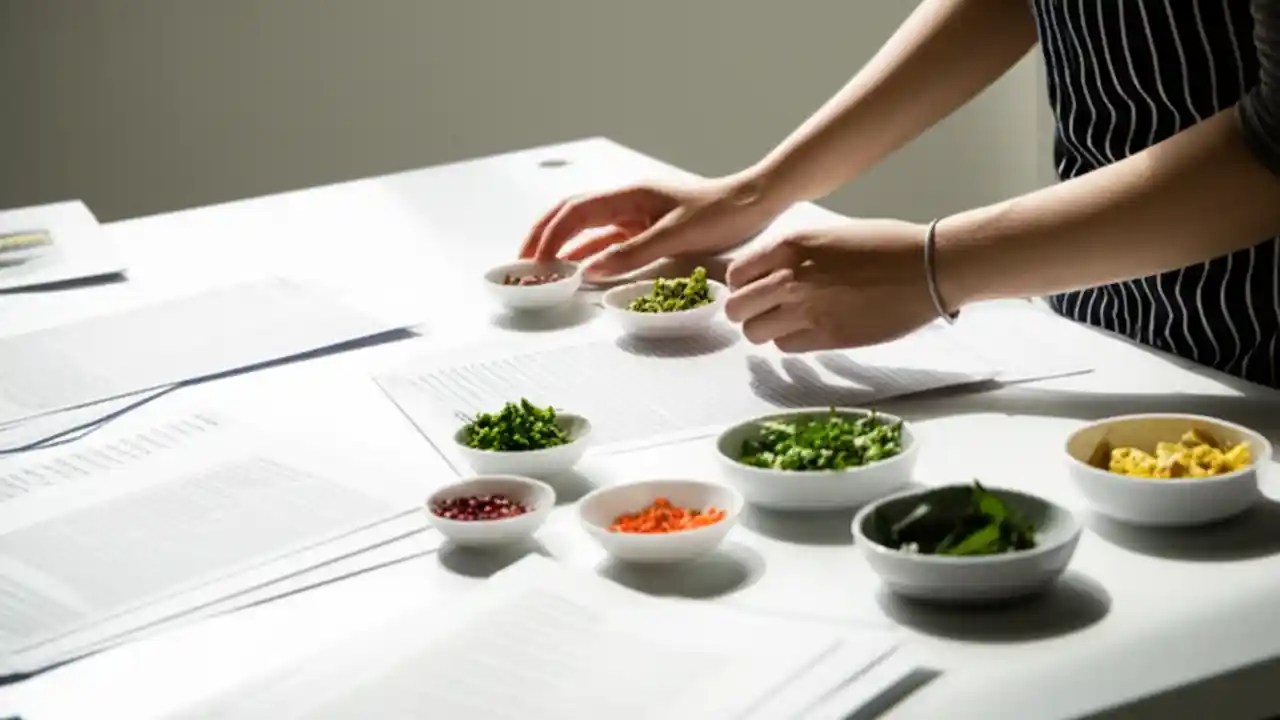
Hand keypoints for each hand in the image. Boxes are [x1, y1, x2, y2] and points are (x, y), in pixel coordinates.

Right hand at [519, 175, 779, 280]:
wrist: (753, 202)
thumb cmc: (720, 213)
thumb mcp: (675, 236)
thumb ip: (632, 254)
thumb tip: (591, 271)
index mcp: (628, 195)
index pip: (575, 212)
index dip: (549, 235)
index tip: (533, 260)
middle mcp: (626, 200)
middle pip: (571, 214)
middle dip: (544, 235)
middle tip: (523, 262)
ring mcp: (634, 213)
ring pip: (586, 227)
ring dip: (563, 246)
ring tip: (542, 268)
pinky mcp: (646, 227)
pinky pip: (608, 240)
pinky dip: (589, 253)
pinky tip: (580, 270)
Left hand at [724, 219, 944, 351]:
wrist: (925, 268)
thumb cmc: (883, 244)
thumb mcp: (826, 235)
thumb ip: (791, 255)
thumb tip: (766, 274)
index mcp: (788, 247)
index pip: (736, 276)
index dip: (744, 285)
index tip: (757, 288)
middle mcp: (788, 279)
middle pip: (737, 309)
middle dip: (747, 311)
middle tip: (766, 310)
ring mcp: (805, 311)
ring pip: (756, 333)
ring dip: (767, 329)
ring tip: (788, 322)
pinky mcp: (825, 337)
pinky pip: (785, 347)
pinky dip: (791, 341)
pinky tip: (810, 330)